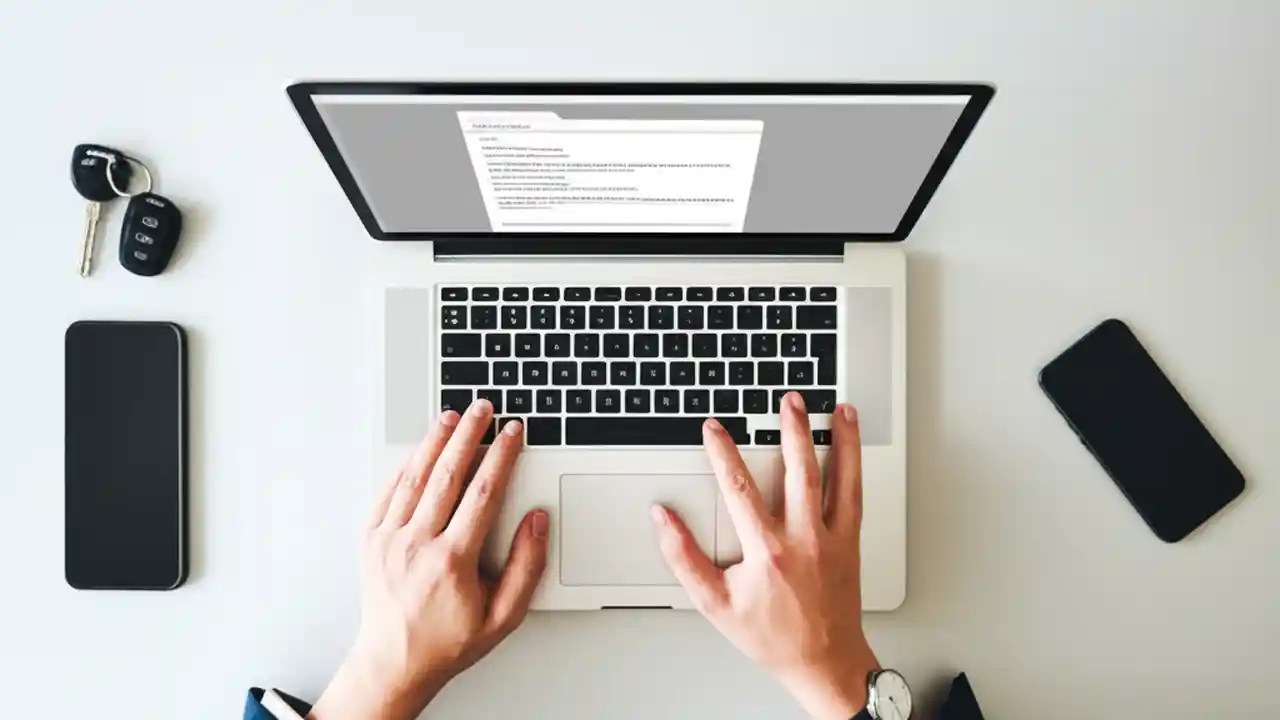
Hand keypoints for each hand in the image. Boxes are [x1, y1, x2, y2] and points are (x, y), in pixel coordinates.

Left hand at [310, 400, 547, 719]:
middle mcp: (417, 544)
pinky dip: (406, 466)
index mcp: (453, 560)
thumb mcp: (504, 615)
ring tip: (452, 416)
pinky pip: (389, 492)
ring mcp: (389, 540)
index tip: (512, 434)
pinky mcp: (371, 540)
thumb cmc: (449, 641)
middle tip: (483, 410)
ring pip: (415, 476)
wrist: (394, 662)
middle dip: (470, 434)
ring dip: (435, 441)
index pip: (484, 491)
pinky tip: (419, 451)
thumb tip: (537, 521)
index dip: (502, 455)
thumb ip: (527, 565)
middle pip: (448, 473)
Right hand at [653, 393, 878, 719]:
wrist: (822, 661)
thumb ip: (684, 557)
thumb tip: (664, 520)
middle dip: (791, 429)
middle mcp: (803, 539)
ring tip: (837, 408)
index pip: (740, 488)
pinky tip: (853, 444)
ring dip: (837, 438)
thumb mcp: (714, 603)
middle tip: (787, 400)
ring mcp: (832, 538)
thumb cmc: (770, 636)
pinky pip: (855, 495)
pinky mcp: (851, 542)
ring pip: (837, 477)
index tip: (713, 427)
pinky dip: (855, 465)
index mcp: (767, 551)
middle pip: (798, 470)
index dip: (723, 452)